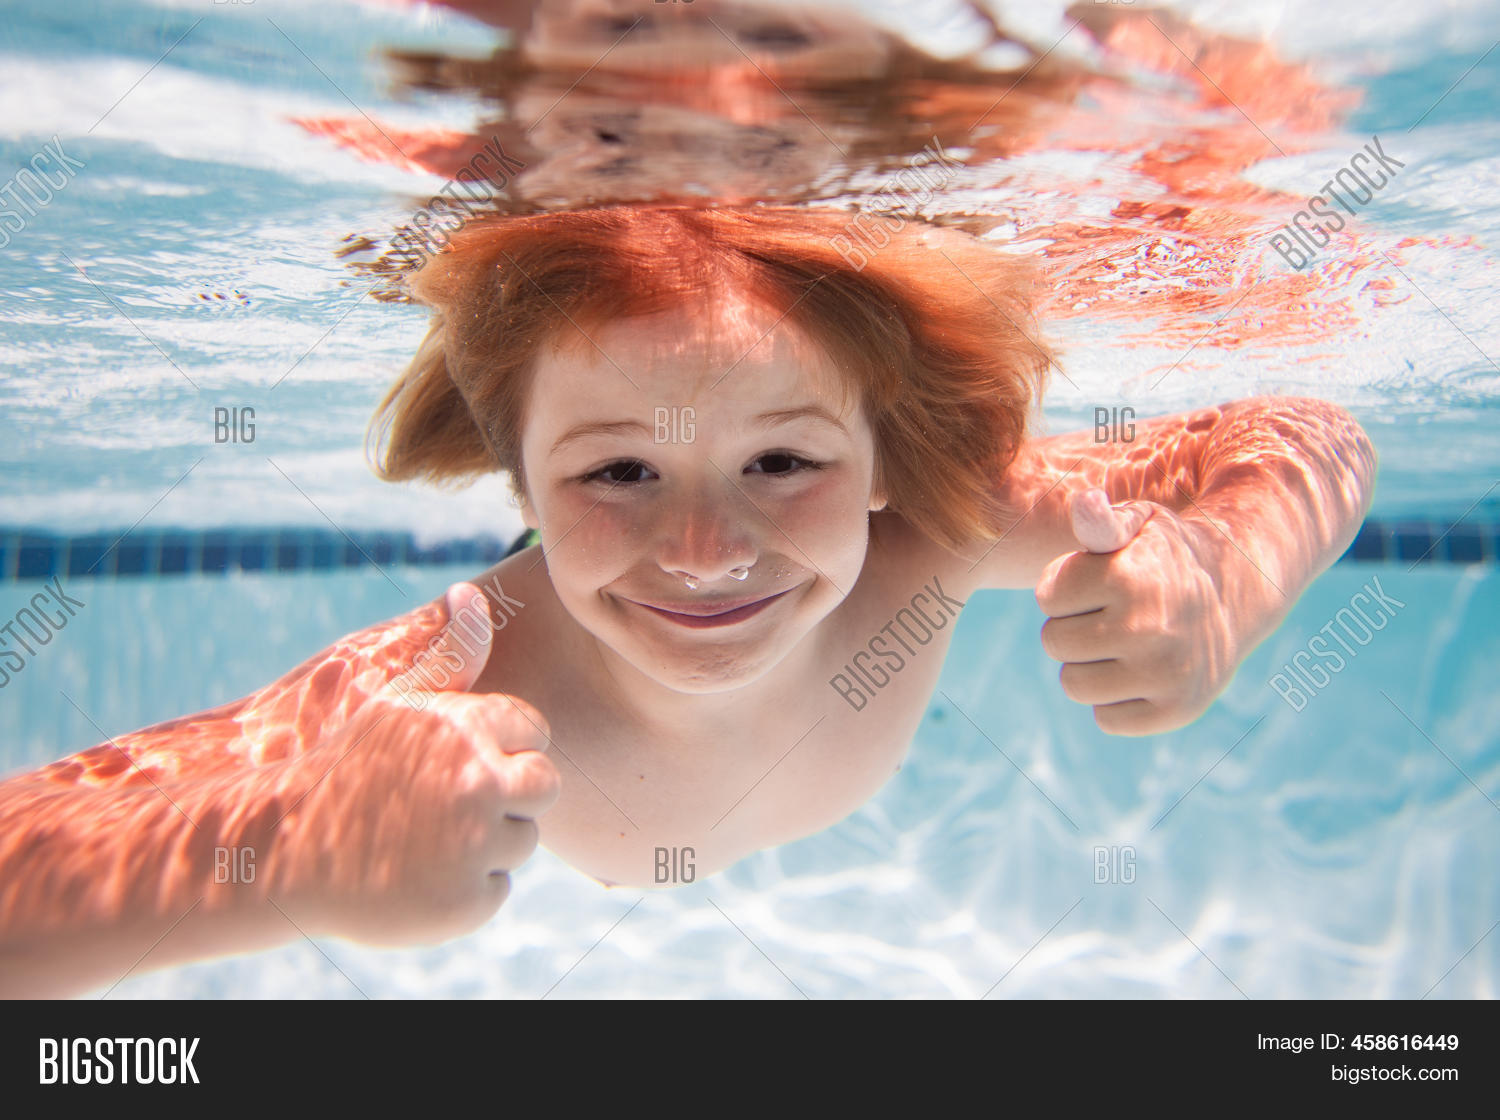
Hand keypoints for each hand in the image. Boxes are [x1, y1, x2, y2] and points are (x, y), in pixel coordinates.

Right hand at [263, 582, 560, 943]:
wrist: (284, 852)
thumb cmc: (348, 769)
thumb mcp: (397, 704)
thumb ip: (451, 654)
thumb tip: (471, 592)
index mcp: (471, 726)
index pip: (535, 733)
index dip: (499, 750)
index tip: (453, 762)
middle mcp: (479, 781)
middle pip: (545, 786)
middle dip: (507, 796)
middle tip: (449, 807)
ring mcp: (473, 845)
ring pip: (522, 840)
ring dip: (484, 846)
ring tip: (424, 841)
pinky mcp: (465, 901)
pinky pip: (496, 890)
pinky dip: (463, 892)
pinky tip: (416, 879)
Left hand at [1035, 488, 1239, 735]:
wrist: (1234, 598)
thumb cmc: (1166, 558)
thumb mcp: (1140, 525)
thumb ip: (1100, 519)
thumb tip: (1085, 502)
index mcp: (1131, 578)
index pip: (1048, 596)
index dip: (1067, 586)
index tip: (1098, 581)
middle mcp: (1149, 629)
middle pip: (1054, 642)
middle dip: (1073, 625)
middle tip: (1111, 614)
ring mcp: (1164, 676)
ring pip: (1074, 684)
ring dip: (1089, 665)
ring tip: (1122, 644)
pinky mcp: (1174, 712)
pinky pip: (1105, 718)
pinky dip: (1116, 700)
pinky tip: (1140, 672)